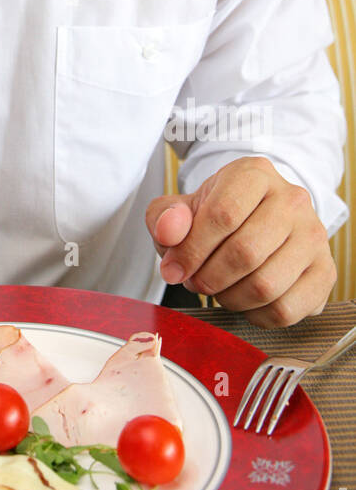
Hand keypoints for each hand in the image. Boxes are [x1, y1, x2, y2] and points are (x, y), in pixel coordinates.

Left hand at [146, 157, 335, 327]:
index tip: (174, 268)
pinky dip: (256, 315)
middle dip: (209, 277)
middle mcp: (292, 200)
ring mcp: (314, 236)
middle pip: (245, 253)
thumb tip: (169, 232)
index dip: (192, 250)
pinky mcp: (325, 272)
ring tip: (219, 289)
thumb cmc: (217, 216)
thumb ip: (166, 217)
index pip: (223, 214)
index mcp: (254, 174)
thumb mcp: (183, 209)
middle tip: (196, 282)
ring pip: (266, 285)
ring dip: (230, 298)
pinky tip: (245, 301)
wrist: (257, 222)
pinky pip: (286, 310)